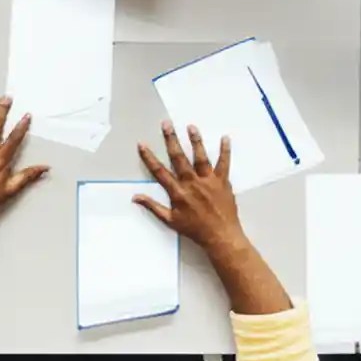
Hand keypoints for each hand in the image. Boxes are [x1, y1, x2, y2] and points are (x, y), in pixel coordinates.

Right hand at [134, 122, 247, 257]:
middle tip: (166, 124)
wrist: (221, 236)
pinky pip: (224, 163)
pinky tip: (225, 138)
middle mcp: (192, 183)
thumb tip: (135, 197)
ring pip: (200, 157)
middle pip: (179, 158)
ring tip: (190, 126)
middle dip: (171, 139)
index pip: (160, 172)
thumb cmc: (194, 230)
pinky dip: (225, 151)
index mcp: (178, 192)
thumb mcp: (170, 221)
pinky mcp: (222, 181)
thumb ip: (153, 207)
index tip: (142, 144)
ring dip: (195, 140)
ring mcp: (208, 181)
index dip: (149, 158)